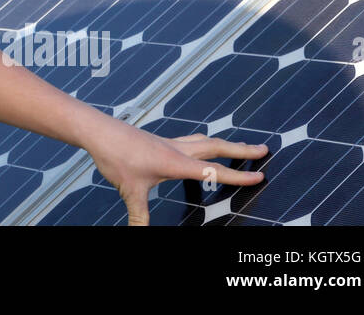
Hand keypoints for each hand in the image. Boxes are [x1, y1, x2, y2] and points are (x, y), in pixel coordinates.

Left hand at [85, 118, 267, 224]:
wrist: (98, 130)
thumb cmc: (114, 156)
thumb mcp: (129, 190)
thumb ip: (139, 215)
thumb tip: (139, 233)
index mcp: (175, 161)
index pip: (213, 171)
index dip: (238, 176)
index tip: (261, 176)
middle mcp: (177, 149)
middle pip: (217, 148)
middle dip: (242, 150)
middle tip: (265, 150)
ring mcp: (169, 142)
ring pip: (205, 140)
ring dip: (226, 144)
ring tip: (241, 146)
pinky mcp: (161, 140)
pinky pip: (191, 139)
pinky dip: (205, 142)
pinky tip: (203, 145)